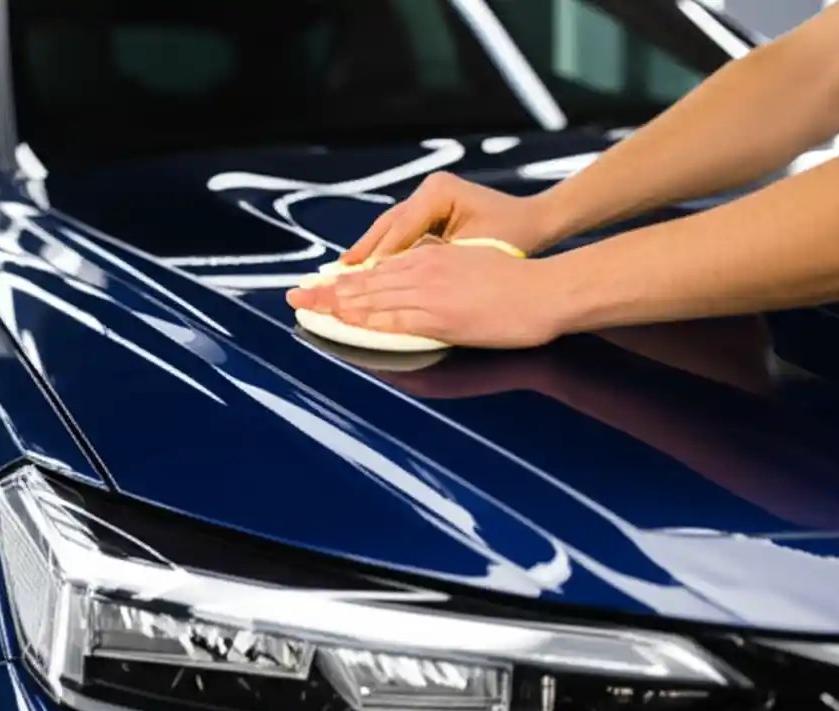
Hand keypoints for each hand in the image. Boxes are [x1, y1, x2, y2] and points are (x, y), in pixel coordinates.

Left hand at [288, 244, 567, 348]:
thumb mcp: (470, 266)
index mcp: (431, 259)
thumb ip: (441, 275)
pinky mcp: (437, 317)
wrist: (544, 291)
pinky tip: (342, 323)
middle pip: (364, 282)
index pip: (378, 268)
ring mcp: (428, 294)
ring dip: (334, 305)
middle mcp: (423, 271)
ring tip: (304, 309)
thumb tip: (420, 290)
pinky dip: (362, 321)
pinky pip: (390, 320)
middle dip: (327, 292)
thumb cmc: (517, 282)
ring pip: (370, 298)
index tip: (321, 285)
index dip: (346, 279)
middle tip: (294, 297)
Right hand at [343, 171, 557, 264]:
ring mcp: (428, 196)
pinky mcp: (430, 207)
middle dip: (365, 252)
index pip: (401, 229)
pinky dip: (385, 250)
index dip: (379, 257)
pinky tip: (368, 266)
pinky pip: (401, 232)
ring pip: (390, 228)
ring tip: (346, 272)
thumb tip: (398, 279)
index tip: (359, 279)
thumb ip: (434, 262)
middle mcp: (429, 188)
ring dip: (370, 251)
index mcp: (439, 191)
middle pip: (388, 226)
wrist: (537, 221)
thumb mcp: (473, 252)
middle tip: (339, 275)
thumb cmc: (514, 236)